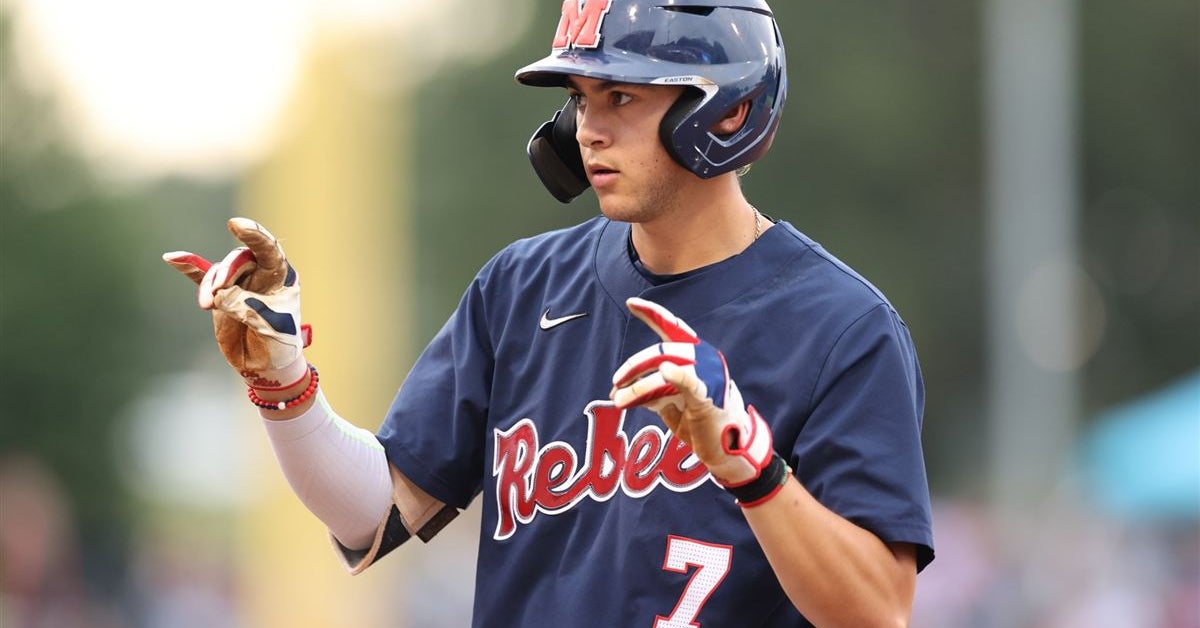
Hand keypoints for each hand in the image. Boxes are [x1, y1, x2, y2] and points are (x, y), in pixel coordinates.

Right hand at [163, 218, 310, 388]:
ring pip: (219, 272)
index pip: (269, 250)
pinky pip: (202, 277)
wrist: (268, 366)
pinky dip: (189, 267)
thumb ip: (245, 305)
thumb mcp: (269, 325)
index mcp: (280, 277)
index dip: (254, 235)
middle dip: (226, 272)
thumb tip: (219, 294)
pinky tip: (172, 258)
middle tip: (217, 293)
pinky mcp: (221, 296)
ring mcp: (239, 284)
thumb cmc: (279, 343)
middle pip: (239, 259)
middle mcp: (260, 275)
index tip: (236, 225)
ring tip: (207, 305)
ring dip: (210, 286)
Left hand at [610, 298, 773, 487]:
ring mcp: (709, 374)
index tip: (631, 303)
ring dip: (638, 385)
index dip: (652, 313)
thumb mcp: (671, 404)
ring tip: (620, 400)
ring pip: (666, 367)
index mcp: (696, 356)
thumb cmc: (702, 424)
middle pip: (661, 350)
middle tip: (616, 384)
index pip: (672, 328)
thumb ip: (651, 392)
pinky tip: (666, 372)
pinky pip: (691, 381)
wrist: (728, 451)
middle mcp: (704, 359)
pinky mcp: (710, 395)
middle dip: (634, 366)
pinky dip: (677, 375)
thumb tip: (621, 391)